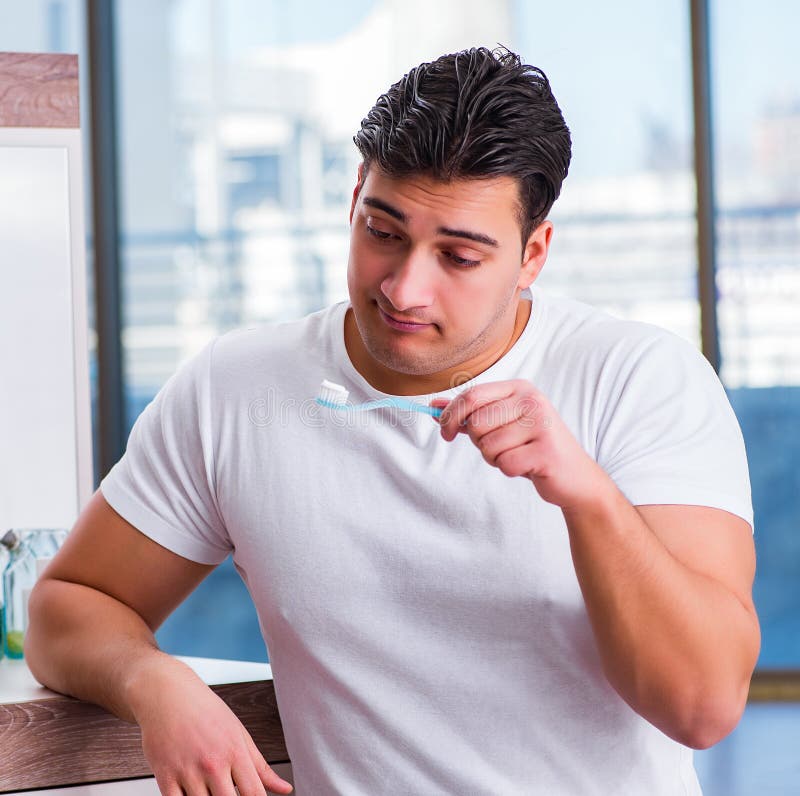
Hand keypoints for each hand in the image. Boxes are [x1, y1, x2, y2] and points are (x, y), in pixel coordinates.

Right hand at [130, 660, 292, 795]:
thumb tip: (285, 789)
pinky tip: (190, 790)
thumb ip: (260, 766)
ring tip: (209, 785)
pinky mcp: (165, 776)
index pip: (254, 794)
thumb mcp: (238, 733)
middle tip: (226, 787)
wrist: (167, 694)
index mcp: (235, 751)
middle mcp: (213, 763)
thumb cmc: (205, 711)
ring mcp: (188, 771)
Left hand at [433, 380, 608, 510]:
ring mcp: (542, 424)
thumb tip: (433, 406)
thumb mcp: (501, 424)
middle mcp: (532, 401)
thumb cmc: (532, 447)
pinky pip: (505, 464)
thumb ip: (469, 414)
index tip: (444, 433)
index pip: (471, 396)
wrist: (575, 477)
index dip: (450, 416)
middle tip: (500, 447)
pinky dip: (510, 470)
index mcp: (520, 388)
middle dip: (478, 442)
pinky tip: (527, 466)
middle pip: (476, 422)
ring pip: (488, 446)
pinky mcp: (546, 451)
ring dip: (496, 458)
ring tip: (518, 455)